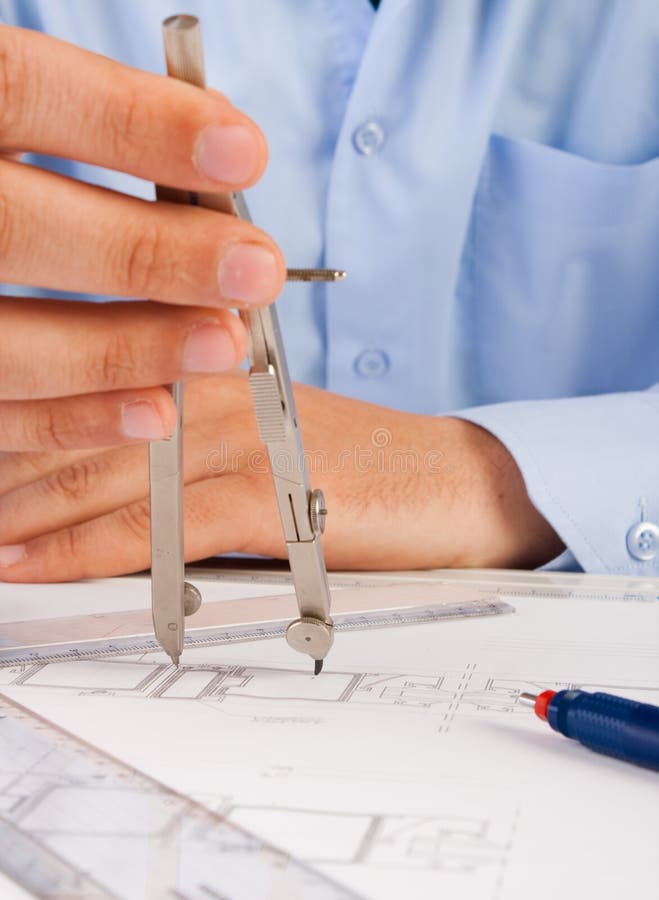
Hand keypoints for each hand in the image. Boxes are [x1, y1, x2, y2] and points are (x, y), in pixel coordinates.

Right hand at [0, 26, 284, 451]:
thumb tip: (219, 154)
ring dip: (126, 350)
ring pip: (4, 342)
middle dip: (150, 253)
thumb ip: (80, 128)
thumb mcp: (1, 120)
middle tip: (255, 270)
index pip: (19, 90)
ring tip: (224, 344)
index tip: (243, 151)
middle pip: (15, 226)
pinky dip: (73, 420)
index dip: (134, 124)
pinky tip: (153, 410)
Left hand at [0, 374, 563, 575]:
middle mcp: (218, 382)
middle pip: (76, 418)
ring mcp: (241, 438)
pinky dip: (82, 549)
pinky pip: (154, 528)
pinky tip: (29, 562)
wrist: (449, 484)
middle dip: (1, 459)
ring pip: (102, 471)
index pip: (86, 369)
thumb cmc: (351, 454)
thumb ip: (183, 419)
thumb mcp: (259, 418)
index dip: (14, 405)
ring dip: (20, 506)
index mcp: (210, 351)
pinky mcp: (267, 497)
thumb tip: (97, 439)